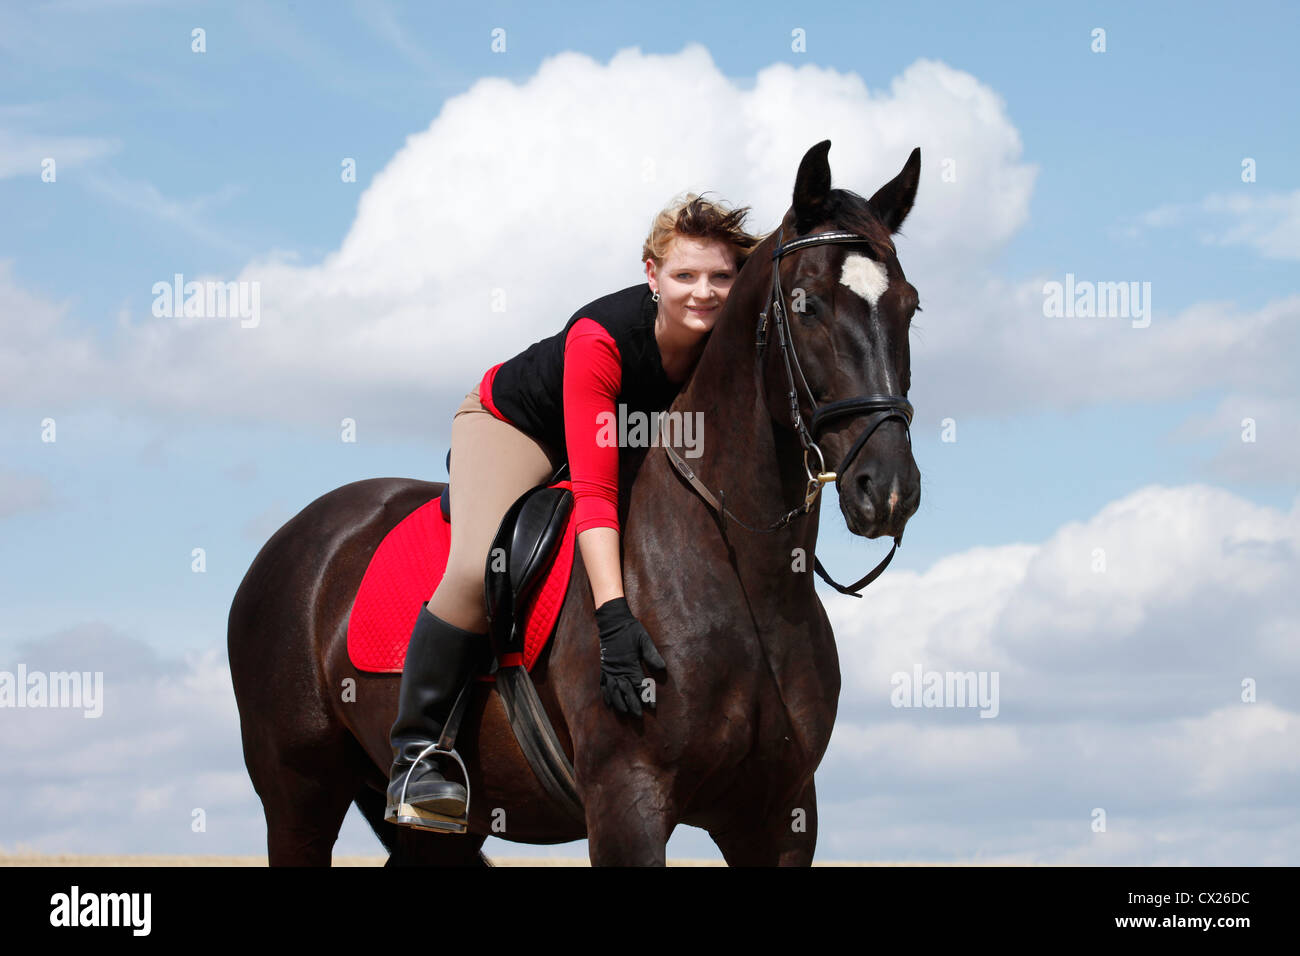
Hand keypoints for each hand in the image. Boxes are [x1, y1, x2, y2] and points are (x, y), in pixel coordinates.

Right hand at [594, 597, 665, 715]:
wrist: (612, 622)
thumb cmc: (631, 630)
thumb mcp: (644, 640)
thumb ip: (652, 654)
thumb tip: (662, 668)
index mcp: (630, 664)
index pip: (639, 685)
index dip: (645, 697)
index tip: (651, 706)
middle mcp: (619, 669)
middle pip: (626, 691)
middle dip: (632, 704)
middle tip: (638, 717)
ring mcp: (610, 669)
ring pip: (613, 691)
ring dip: (619, 703)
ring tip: (624, 712)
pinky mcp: (604, 667)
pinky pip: (603, 684)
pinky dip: (606, 694)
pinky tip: (609, 703)